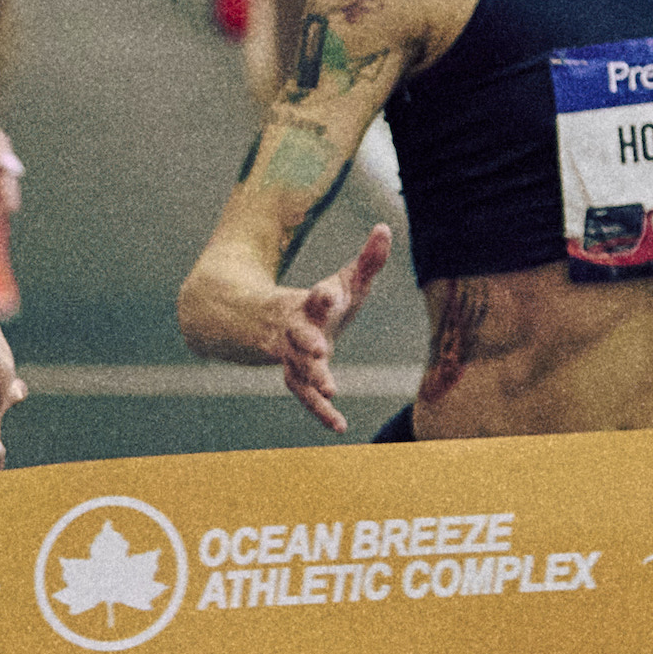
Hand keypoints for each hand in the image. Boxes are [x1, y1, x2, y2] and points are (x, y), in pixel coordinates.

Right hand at [274, 225, 389, 431]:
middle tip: (321, 348)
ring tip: (331, 390)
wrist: (267, 322)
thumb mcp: (343, 280)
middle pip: (300, 335)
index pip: (316, 297)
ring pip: (298, 368)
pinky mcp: (294, 377)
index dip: (322, 295)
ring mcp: (291, 356)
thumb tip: (385, 227)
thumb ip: (368, 260)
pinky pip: (304, 397)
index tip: (328, 293)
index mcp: (310, 304)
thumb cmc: (319, 302)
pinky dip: (320, 412)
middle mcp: (296, 330)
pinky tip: (340, 426)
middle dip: (308, 341)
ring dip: (313, 378)